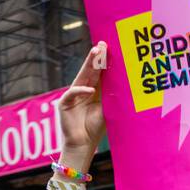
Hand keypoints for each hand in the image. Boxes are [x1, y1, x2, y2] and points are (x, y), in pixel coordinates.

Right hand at [58, 43, 106, 160]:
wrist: (83, 144)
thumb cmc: (95, 129)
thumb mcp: (106, 109)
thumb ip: (110, 95)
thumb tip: (124, 80)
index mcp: (93, 91)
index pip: (99, 73)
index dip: (103, 61)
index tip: (109, 48)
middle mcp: (82, 90)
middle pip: (90, 71)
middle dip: (96, 58)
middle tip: (101, 45)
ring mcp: (72, 95)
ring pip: (81, 77)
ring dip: (88, 65)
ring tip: (95, 54)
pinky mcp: (64, 103)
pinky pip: (73, 93)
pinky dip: (81, 91)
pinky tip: (90, 90)